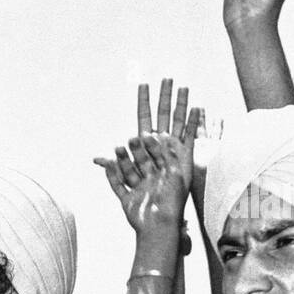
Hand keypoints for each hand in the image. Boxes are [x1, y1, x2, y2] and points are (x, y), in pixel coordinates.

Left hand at [96, 82, 199, 236]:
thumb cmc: (141, 200)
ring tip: (183, 87)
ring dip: (180, 104)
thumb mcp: (125, 181)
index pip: (143, 117)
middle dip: (164, 96)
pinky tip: (197, 107)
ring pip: (178, 121)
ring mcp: (174, 148)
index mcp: (145, 145)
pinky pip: (191, 136)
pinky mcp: (185, 156)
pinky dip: (194, 122)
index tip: (142, 84)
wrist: (156, 215)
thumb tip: (96, 159)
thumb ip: (114, 168)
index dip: (143, 101)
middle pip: (162, 114)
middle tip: (166, 77)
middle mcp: (160, 143)